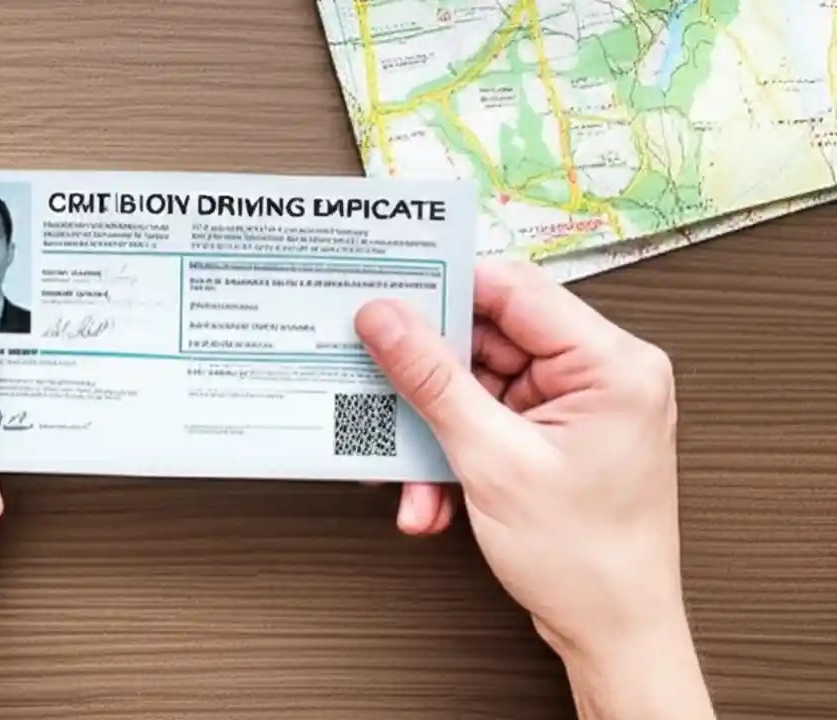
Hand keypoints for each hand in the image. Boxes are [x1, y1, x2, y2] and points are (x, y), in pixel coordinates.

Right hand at [355, 260, 713, 718]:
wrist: (615, 636)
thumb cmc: (587, 561)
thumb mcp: (494, 462)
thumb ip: (434, 381)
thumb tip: (386, 319)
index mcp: (612, 363)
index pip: (515, 289)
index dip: (445, 287)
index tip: (385, 295)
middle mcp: (601, 375)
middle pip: (490, 338)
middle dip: (429, 377)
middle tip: (375, 381)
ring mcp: (577, 407)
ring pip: (479, 386)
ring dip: (434, 430)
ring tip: (407, 473)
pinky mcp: (554, 436)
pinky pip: (487, 421)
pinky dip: (452, 454)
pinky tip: (431, 494)